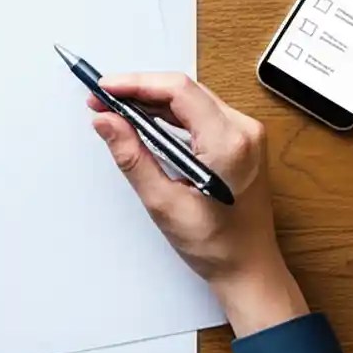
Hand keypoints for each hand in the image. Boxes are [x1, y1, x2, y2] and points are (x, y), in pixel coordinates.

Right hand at [88, 74, 307, 336]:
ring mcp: (247, 134)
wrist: (250, 268)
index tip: (105, 89)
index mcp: (229, 144)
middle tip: (102, 100)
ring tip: (116, 109)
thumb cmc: (218, 246)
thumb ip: (132, 156)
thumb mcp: (164, 203)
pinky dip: (171, 114)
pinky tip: (146, 121)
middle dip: (140, 91)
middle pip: (184, 91)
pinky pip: (202, 113)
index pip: (178, 91)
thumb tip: (106, 122)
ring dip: (153, 101)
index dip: (137, 84)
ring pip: (192, 99)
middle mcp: (244, 131)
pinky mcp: (242, 141)